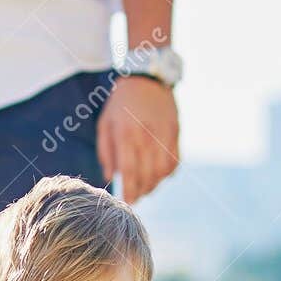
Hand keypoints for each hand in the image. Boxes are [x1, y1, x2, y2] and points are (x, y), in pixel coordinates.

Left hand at [97, 76, 178, 203]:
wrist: (146, 78)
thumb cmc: (120, 104)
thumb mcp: (105, 124)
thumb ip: (106, 152)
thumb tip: (111, 177)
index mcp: (126, 133)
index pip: (129, 170)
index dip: (129, 190)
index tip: (127, 202)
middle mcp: (147, 135)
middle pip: (147, 175)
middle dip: (141, 191)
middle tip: (136, 198)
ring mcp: (164, 133)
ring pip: (163, 171)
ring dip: (155, 185)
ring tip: (146, 189)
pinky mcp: (175, 131)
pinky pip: (175, 161)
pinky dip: (167, 173)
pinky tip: (158, 174)